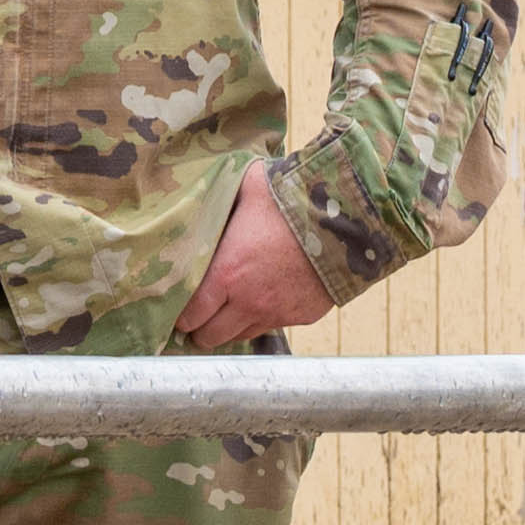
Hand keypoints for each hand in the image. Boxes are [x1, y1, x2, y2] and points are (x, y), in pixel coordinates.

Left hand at [177, 167, 331, 349]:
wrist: (345, 220)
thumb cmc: (291, 199)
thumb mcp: (247, 188)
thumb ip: (223, 197)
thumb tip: (208, 188)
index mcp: (226, 273)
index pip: (190, 313)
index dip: (181, 316)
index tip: (178, 311)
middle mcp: (247, 301)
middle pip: (211, 336)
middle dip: (200, 330)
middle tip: (198, 319)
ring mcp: (276, 313)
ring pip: (241, 336)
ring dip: (230, 327)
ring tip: (226, 314)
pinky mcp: (301, 316)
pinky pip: (272, 325)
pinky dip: (263, 318)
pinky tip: (262, 302)